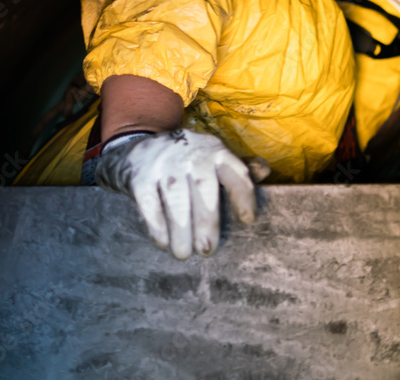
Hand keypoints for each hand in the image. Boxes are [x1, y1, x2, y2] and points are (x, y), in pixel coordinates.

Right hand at [95, 129, 260, 258]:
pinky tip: (162, 243)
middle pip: (203, 186)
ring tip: (184, 253)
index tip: (248, 221)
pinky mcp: (139, 174)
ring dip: (181, 228)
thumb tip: (265, 171)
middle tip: (207, 250)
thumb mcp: (210, 158)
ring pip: (175, 197)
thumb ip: (237, 168)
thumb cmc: (183, 162)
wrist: (134, 147)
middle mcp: (190, 152)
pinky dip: (157, 226)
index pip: (235, 171)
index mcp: (214, 150)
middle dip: (207, 221)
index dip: (243, 195)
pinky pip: (149, 202)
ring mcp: (163, 161)